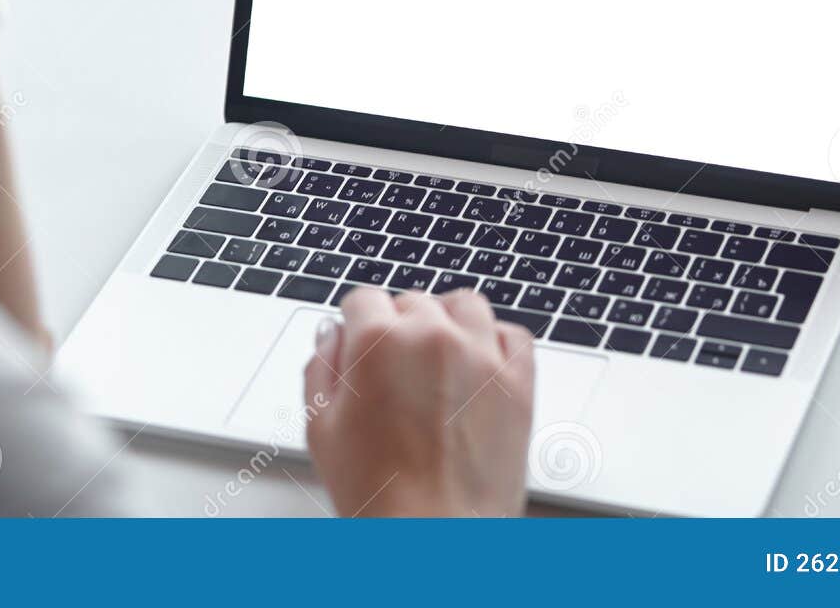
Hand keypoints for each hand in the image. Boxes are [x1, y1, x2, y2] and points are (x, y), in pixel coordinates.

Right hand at [304, 288, 534, 516]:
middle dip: (399, 328)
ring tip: (438, 359)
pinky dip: (495, 340)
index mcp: (378, 340)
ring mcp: (482, 355)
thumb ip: (321, 367)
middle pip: (412, 302)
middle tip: (395, 373)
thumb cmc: (377, 495)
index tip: (361, 343)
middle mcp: (433, 336)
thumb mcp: (321, 428)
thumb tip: (333, 334)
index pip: (364, 299)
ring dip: (448, 322)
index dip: (357, 325)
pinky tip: (479, 363)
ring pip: (464, 305)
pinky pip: (512, 333)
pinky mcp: (519, 381)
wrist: (433, 540)